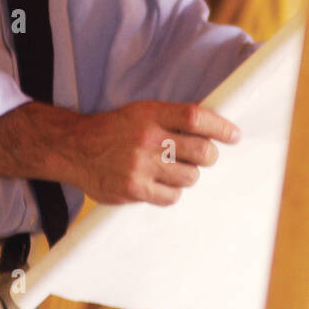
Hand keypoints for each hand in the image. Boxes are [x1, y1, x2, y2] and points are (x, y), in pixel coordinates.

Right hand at [48, 100, 240, 207]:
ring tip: (173, 169)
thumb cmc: (113, 130)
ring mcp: (140, 166)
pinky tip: (161, 183)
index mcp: (150, 114)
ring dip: (188, 174)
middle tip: (204, 156)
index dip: (220, 127)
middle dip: (209, 155)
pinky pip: (171, 196)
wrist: (75, 148)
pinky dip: (171, 191)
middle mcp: (147, 139)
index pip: (195, 117)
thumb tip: (211, 129)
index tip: (233, 135)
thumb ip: (171, 118)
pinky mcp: (134, 190)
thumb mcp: (140, 112)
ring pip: (190, 177)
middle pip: (200, 151)